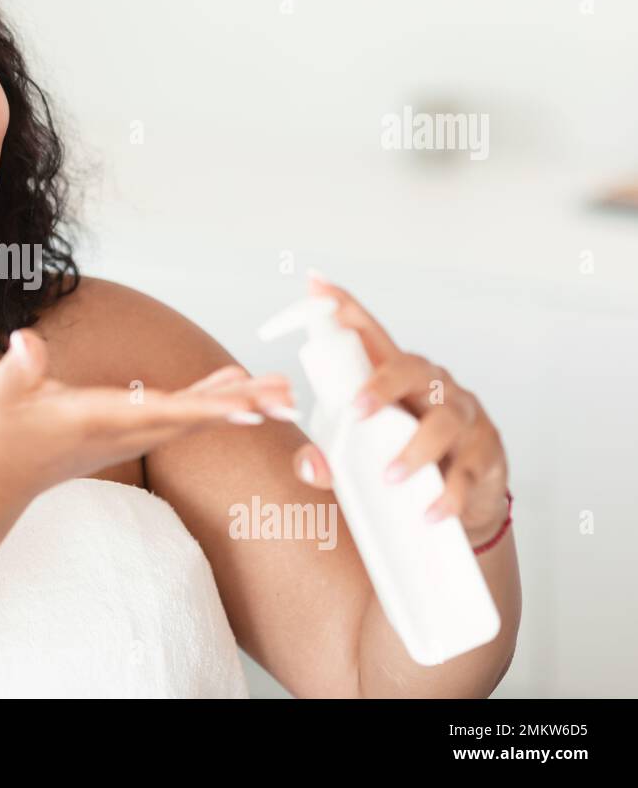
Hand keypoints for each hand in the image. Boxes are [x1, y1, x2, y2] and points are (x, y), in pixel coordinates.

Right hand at [0, 328, 294, 497]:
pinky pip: (182, 418)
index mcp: (98, 418)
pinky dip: (214, 402)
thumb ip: (19, 367)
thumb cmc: (3, 424)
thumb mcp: (2, 391)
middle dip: (240, 406)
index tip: (245, 407)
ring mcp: (131, 436)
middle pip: (192, 418)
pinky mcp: (133, 434)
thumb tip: (26, 342)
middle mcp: (124, 431)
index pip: (159, 412)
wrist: (5, 470)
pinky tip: (237, 386)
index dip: (205, 409)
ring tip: (280, 390)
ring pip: (194, 419)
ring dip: (237, 405)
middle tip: (286, 395)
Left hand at [291, 270, 510, 544]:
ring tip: (390, 476)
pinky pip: (469, 469)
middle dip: (381, 385)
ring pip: (444, 421)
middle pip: (411, 369)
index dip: (348, 310)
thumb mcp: (359, 456)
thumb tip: (310, 466)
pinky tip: (430, 510)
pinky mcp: (486, 452)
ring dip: (414, 449)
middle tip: (356, 412)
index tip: (318, 286)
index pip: (372, 336)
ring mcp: (465, 417)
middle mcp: (433, 386)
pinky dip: (447, 493)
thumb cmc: (399, 461)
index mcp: (398, 378)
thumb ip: (326, 459)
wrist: (454, 506)